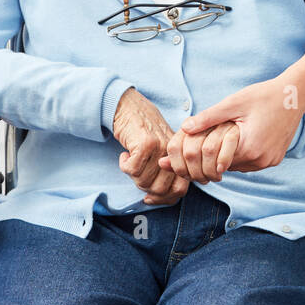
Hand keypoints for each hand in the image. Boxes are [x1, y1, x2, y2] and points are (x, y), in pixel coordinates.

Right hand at [112, 87, 189, 205]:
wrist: (130, 106)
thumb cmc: (144, 131)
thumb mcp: (161, 150)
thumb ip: (165, 171)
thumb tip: (160, 198)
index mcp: (180, 156)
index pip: (179, 190)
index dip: (163, 198)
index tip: (149, 197)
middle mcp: (174, 153)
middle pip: (160, 189)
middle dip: (144, 187)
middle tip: (136, 173)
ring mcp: (161, 147)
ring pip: (144, 181)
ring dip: (132, 176)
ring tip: (131, 161)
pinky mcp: (146, 143)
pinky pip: (132, 170)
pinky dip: (124, 166)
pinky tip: (124, 155)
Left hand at [160, 75, 303, 173]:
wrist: (294, 94)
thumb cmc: (263, 96)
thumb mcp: (233, 104)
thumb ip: (208, 118)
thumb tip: (184, 128)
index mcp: (248, 148)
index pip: (216, 160)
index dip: (205, 152)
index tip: (199, 144)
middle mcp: (260, 160)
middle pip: (226, 164)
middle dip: (216, 154)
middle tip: (212, 137)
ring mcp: (269, 161)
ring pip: (238, 165)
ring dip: (230, 155)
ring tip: (228, 136)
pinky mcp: (275, 159)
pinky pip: (252, 162)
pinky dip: (243, 154)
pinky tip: (242, 138)